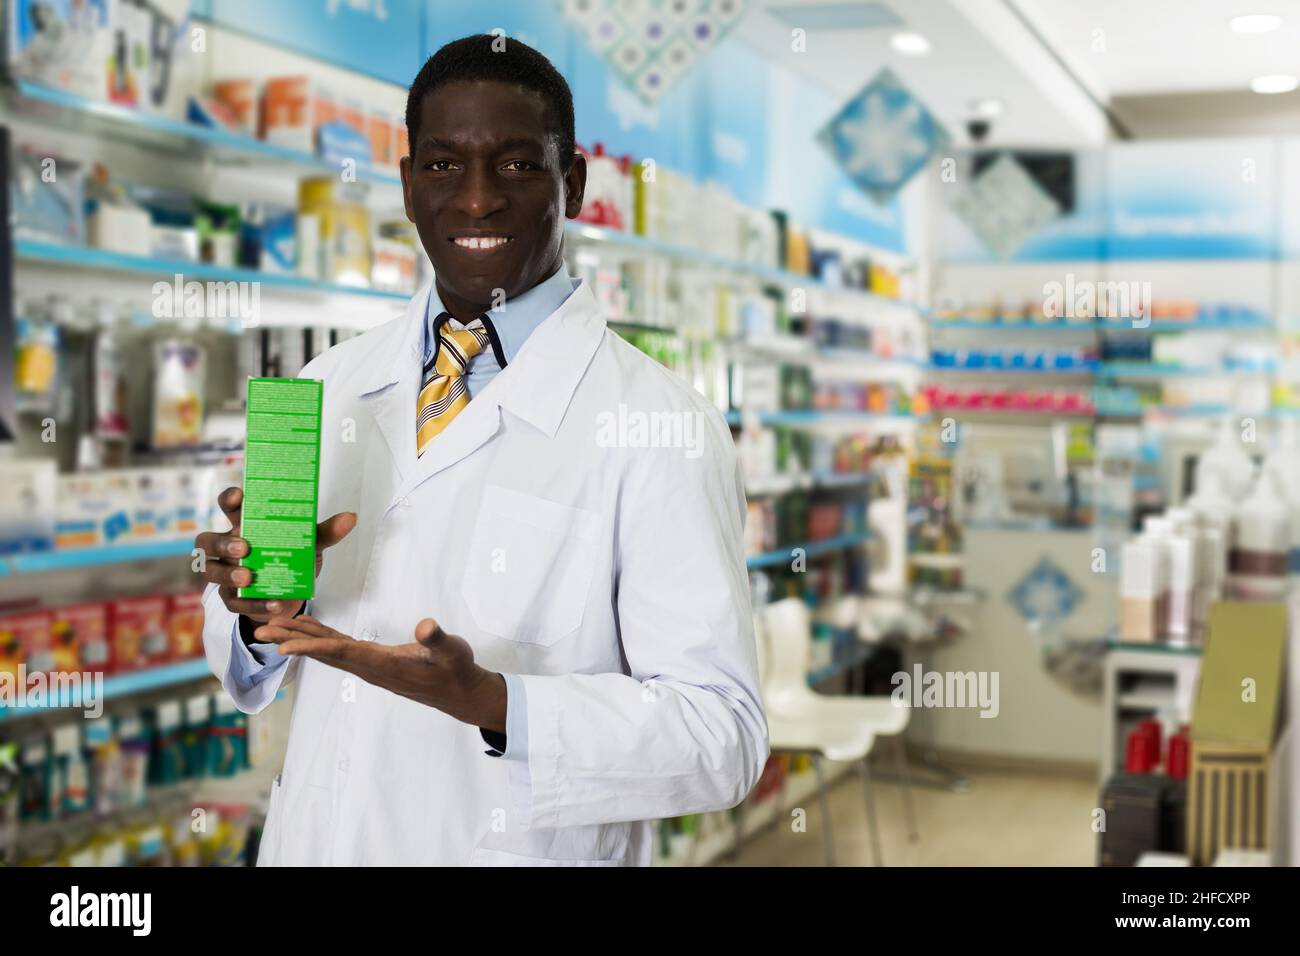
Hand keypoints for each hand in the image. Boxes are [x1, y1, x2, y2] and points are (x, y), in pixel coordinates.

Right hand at [194, 486, 356, 622]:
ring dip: (228, 573)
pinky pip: (235, 602)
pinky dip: (255, 603)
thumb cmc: (295, 558)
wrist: (294, 594)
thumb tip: (350, 518)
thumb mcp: (312, 544)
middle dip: (222, 542)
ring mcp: (227, 573)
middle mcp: (229, 547)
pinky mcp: (233, 599)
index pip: (228, 506)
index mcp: (245, 524)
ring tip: (248, 576)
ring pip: (211, 570)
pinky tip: (273, 603)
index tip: (237, 496)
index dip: (228, 499)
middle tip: (243, 547)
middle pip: (207, 540)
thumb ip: (326, 532)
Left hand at [252, 615, 507, 731]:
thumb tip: (425, 625)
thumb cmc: (456, 670)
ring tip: (270, 628)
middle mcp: (369, 667)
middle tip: (258, 631)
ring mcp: (369, 666)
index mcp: (383, 664)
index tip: (282, 645)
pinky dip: (318, 639)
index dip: (311, 648)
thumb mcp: (453, 651)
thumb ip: (438, 639)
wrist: (459, 692)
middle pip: (323, 653)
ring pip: (327, 651)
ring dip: (298, 639)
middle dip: (291, 641)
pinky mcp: (372, 661)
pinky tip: (305, 630)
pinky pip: (338, 649)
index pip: (341, 653)